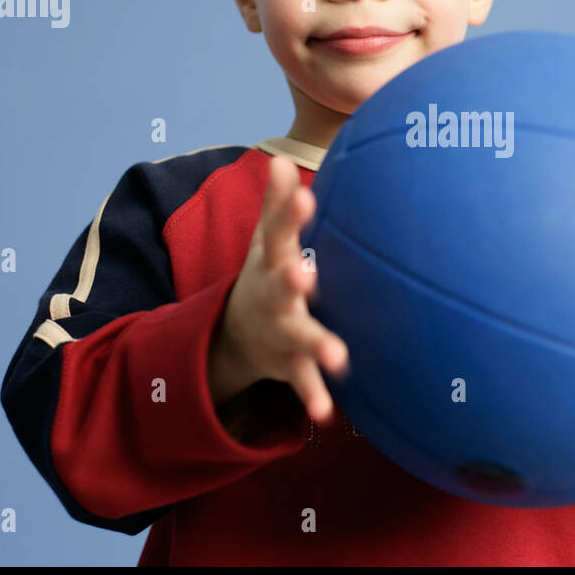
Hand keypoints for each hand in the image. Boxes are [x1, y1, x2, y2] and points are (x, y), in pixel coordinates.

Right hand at [215, 154, 349, 423]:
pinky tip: (327, 414)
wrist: (236, 335)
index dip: (290, 215)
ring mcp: (279, 332)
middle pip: (281, 287)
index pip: (279, 234)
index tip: (306, 195)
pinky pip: (302, 382)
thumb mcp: (264, 241)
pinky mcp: (288, 364)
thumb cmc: (265, 275)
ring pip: (298, 338)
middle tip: (304, 275)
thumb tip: (281, 159)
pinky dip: (312, 396)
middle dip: (291, 281)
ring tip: (338, 356)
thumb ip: (275, 204)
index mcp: (272, 262)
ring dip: (317, 345)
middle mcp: (273, 297)